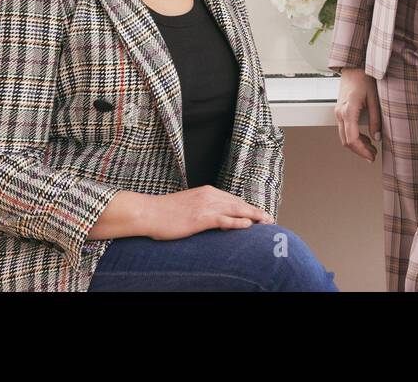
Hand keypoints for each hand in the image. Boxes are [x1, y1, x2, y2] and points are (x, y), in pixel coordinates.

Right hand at [145, 186, 273, 239]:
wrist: (148, 212)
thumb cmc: (165, 212)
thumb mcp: (188, 205)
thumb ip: (203, 208)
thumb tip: (214, 218)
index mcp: (207, 192)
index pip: (233, 199)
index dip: (248, 207)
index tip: (259, 214)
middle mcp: (209, 196)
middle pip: (239, 203)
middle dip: (256, 211)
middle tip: (270, 220)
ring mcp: (205, 206)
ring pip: (236, 210)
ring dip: (253, 216)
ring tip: (266, 222)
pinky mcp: (200, 218)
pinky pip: (224, 219)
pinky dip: (238, 222)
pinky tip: (248, 225)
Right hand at [333, 66, 381, 161]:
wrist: (353, 66)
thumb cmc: (364, 78)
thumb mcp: (374, 99)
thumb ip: (376, 119)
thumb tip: (378, 137)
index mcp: (348, 111)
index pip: (352, 139)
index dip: (362, 151)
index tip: (372, 157)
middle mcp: (340, 113)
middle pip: (346, 141)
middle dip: (359, 151)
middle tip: (373, 156)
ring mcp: (338, 112)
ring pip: (344, 136)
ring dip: (356, 145)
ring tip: (371, 148)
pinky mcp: (340, 111)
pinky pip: (344, 129)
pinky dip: (353, 137)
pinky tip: (365, 138)